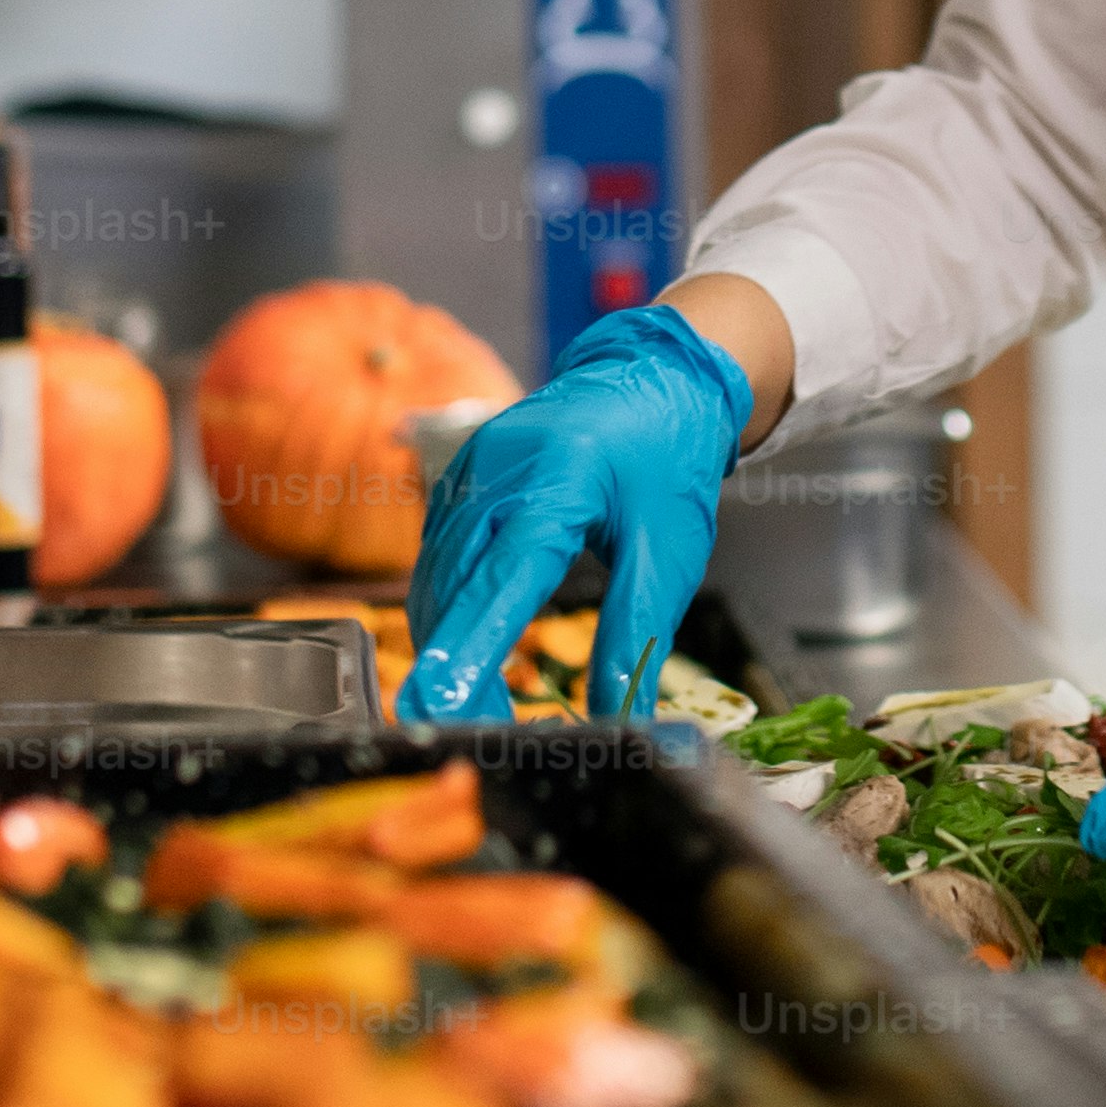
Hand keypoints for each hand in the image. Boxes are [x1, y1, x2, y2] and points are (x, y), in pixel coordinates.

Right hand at [396, 301, 753, 722]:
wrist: (655, 376)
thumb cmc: (668, 460)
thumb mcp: (668, 550)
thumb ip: (635, 633)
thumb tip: (616, 714)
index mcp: (558, 480)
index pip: (504, 577)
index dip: (470, 646)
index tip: (441, 704)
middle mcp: (498, 469)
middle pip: (454, 583)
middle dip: (453, 662)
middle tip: (469, 730)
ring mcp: (470, 469)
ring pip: (436, 573)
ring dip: (447, 638)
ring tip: (479, 705)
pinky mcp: (460, 477)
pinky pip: (438, 553)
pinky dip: (448, 604)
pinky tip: (468, 643)